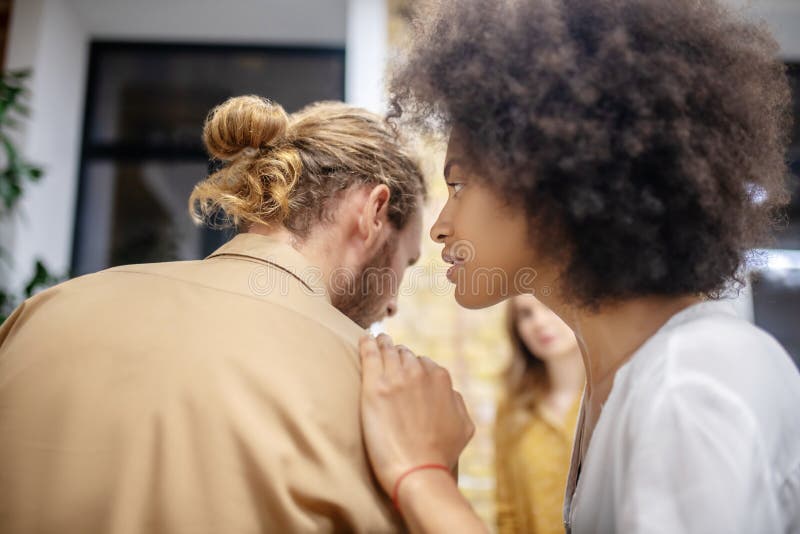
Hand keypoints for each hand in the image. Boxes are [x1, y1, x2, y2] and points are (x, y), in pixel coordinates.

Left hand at [359, 334, 474, 495]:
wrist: (418, 471)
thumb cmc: (441, 454)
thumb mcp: (464, 426)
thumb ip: (457, 402)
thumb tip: (448, 391)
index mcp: (441, 379)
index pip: (424, 363)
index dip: (415, 368)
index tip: (406, 370)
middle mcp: (419, 373)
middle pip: (405, 355)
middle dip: (398, 356)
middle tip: (389, 355)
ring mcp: (396, 378)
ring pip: (387, 351)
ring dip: (382, 345)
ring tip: (376, 342)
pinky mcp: (374, 387)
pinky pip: (369, 354)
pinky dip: (367, 344)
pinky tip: (363, 339)